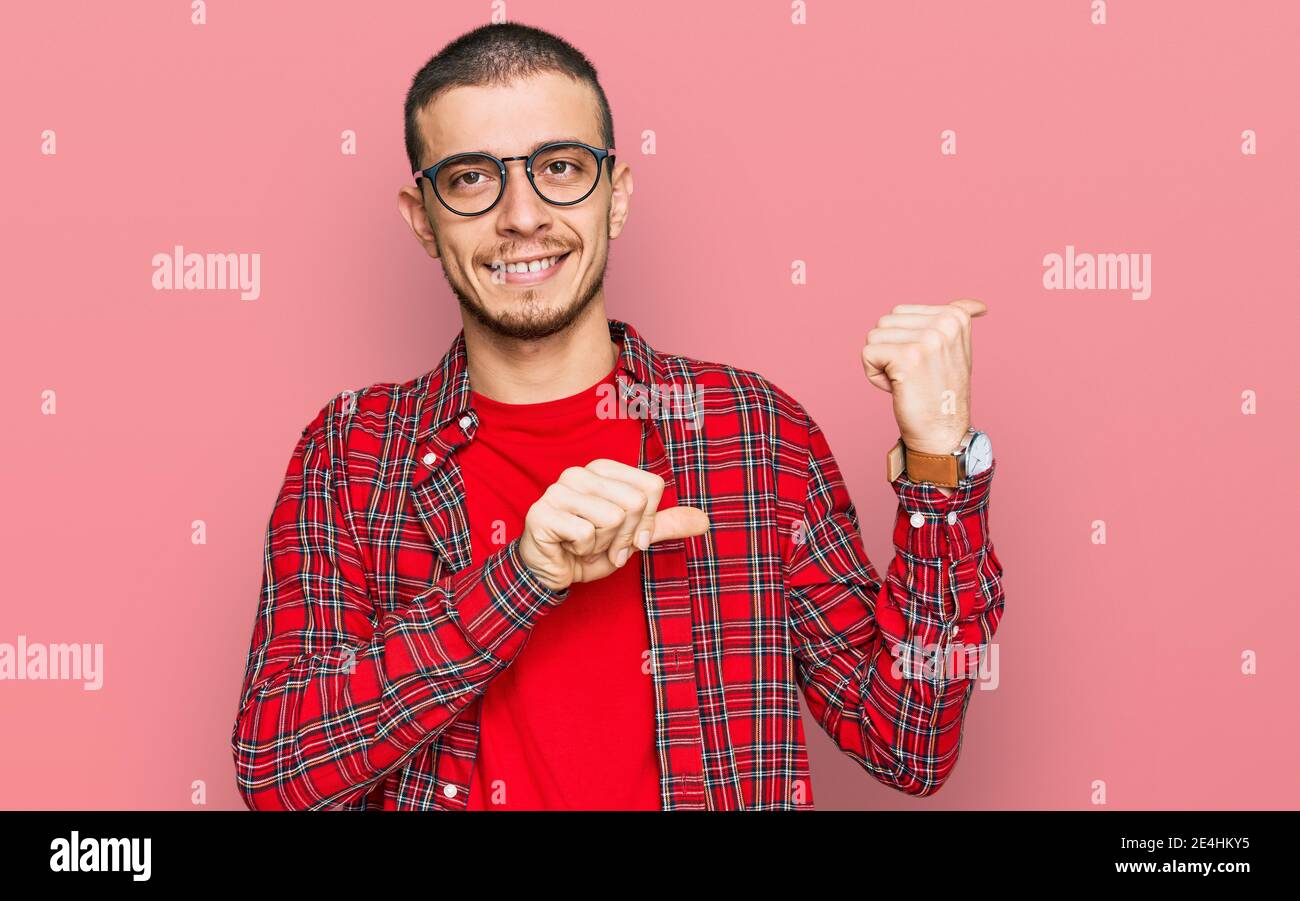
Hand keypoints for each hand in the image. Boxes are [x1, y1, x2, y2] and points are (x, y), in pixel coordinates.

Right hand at [518, 458, 710, 591]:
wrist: (551, 572)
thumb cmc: (591, 549)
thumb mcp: (633, 537)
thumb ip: (665, 524)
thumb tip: (704, 520)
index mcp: (603, 470)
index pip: (651, 488)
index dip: (646, 521)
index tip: (627, 537)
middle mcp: (579, 473)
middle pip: (635, 503)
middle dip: (625, 537)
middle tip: (605, 546)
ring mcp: (558, 490)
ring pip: (612, 518)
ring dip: (603, 544)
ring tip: (585, 545)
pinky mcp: (543, 512)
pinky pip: (586, 533)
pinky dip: (583, 550)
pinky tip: (569, 548)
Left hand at [861, 299, 986, 454]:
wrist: (943, 432)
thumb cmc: (943, 393)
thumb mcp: (957, 350)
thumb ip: (957, 323)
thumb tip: (978, 305)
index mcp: (956, 317)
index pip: (900, 313)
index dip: (903, 342)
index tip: (928, 364)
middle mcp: (945, 323)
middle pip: (885, 322)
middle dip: (889, 350)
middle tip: (914, 375)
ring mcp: (928, 338)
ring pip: (874, 337)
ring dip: (882, 363)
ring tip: (907, 381)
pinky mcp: (908, 356)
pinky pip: (868, 354)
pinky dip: (874, 376)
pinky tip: (897, 388)